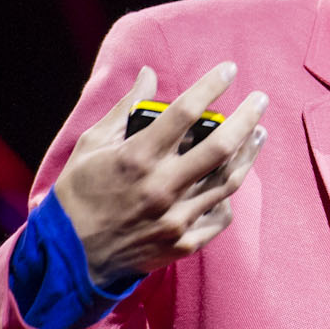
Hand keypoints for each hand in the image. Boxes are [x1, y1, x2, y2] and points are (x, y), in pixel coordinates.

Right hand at [53, 63, 268, 283]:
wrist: (69, 259)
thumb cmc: (77, 195)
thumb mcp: (92, 145)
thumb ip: (125, 109)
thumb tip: (149, 74)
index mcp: (137, 158)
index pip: (185, 112)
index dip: (211, 85)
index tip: (229, 69)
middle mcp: (161, 187)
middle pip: (221, 146)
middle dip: (247, 117)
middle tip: (260, 100)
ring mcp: (176, 218)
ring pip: (228, 181)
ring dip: (249, 154)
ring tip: (259, 134)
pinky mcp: (183, 243)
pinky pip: (219, 216)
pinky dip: (228, 196)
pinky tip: (233, 179)